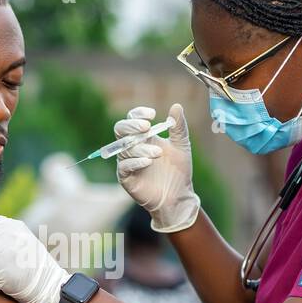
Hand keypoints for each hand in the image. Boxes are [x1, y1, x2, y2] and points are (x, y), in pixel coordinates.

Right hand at [114, 102, 200, 233]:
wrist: (179, 196)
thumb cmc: (178, 171)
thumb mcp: (181, 146)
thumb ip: (178, 127)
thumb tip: (176, 106)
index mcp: (144, 137)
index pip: (132, 119)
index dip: (138, 114)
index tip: (152, 114)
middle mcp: (133, 148)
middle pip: (120, 130)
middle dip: (131, 126)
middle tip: (146, 127)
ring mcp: (128, 162)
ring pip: (124, 148)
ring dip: (141, 147)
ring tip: (157, 153)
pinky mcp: (126, 178)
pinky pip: (124, 166)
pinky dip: (135, 162)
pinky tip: (147, 162)